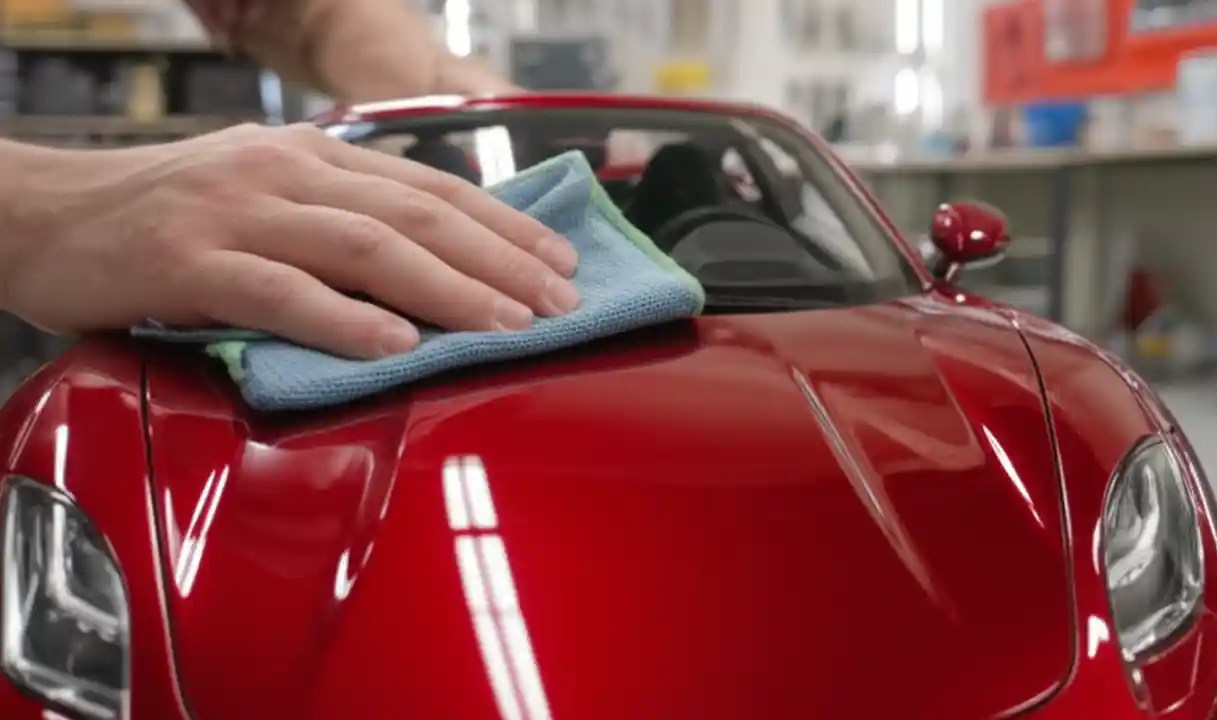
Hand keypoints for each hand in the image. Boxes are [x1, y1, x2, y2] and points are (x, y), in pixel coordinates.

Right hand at [0, 124, 579, 358]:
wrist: (40, 212)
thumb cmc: (163, 217)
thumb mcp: (264, 195)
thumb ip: (339, 219)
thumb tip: (428, 261)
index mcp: (310, 156)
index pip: (431, 188)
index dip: (504, 225)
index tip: (560, 262)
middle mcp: (285, 171)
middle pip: (416, 215)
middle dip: (498, 260)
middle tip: (558, 301)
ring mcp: (238, 211)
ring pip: (364, 248)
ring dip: (445, 289)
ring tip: (503, 324)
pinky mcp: (190, 259)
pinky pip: (281, 291)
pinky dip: (343, 319)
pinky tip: (392, 345)